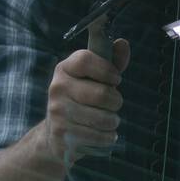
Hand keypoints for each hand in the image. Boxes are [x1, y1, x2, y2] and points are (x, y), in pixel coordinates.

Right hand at [43, 38, 128, 164]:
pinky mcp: (62, 135)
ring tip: (107, 120)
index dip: (108, 69)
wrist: (57, 134)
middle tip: (113, 104)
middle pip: (102, 94)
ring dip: (113, 122)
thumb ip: (112, 62)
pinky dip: (108, 138)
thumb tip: (122, 42)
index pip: (85, 59)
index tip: (115, 78)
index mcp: (65, 69)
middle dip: (116, 101)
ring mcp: (57, 112)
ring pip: (104, 118)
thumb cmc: (84, 100)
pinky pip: (100, 137)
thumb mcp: (97, 79)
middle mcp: (57, 88)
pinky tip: (101, 134)